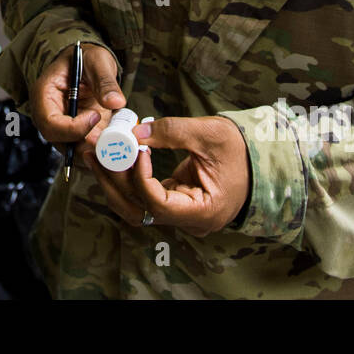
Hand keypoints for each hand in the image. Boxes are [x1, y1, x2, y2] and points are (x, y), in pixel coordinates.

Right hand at [29, 43, 125, 159]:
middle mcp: (49, 115)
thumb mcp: (97, 61)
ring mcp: (62, 127)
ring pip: (74, 149)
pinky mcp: (76, 134)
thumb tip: (115, 102)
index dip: (73, 127)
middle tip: (112, 138)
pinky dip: (102, 148)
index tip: (96, 115)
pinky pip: (85, 148)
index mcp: (44, 95)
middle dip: (87, 144)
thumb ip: (105, 81)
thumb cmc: (86, 57)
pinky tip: (118, 140)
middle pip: (60, 142)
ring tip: (118, 139)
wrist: (87, 63)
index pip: (50, 123)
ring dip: (96, 149)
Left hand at [90, 116, 250, 235]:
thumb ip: (172, 132)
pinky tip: (112, 156)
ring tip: (94, 153)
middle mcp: (189, 221)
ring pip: (135, 207)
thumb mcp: (209, 134)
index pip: (159, 204)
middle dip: (113, 180)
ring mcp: (180, 215)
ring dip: (113, 180)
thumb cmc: (241, 149)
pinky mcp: (174, 203)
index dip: (140, 179)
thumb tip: (134, 133)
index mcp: (203, 212)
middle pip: (138, 210)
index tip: (134, 150)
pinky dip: (126, 177)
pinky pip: (143, 196)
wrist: (259, 159)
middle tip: (94, 150)